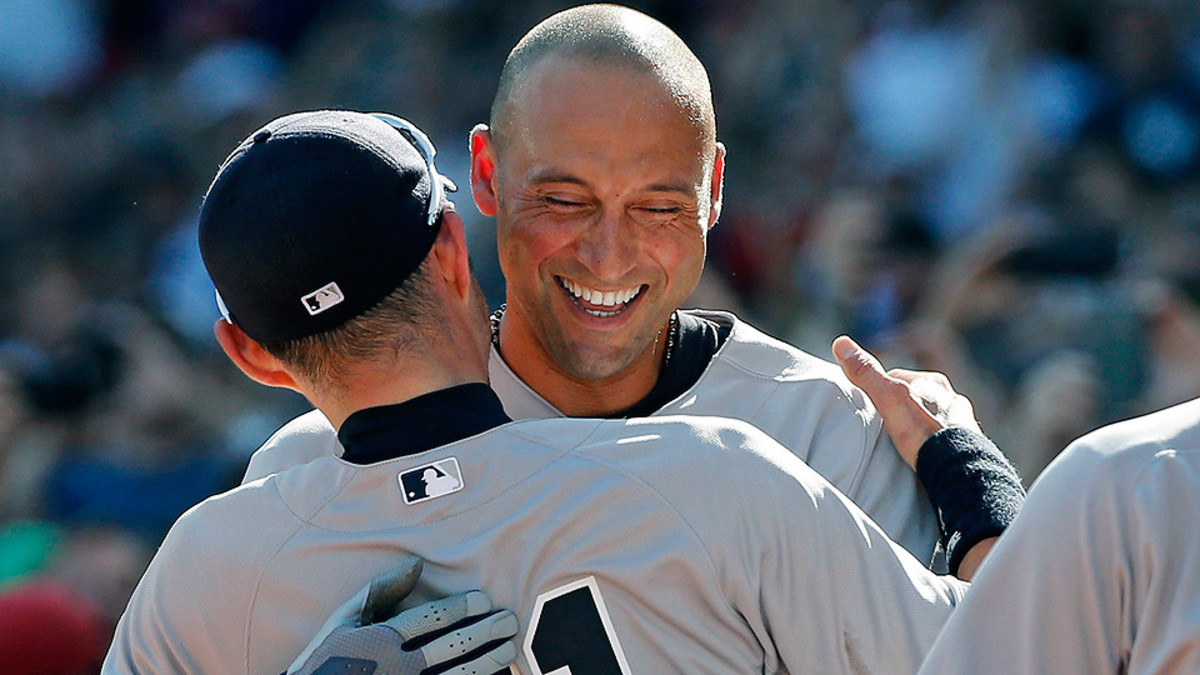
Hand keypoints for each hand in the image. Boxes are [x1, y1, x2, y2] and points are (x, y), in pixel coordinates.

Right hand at [288, 556, 518, 674]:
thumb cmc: (328, 657)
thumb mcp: (345, 621)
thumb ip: (380, 591)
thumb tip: (416, 564)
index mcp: (380, 640)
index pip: (430, 618)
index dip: (462, 607)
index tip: (484, 599)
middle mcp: (396, 667)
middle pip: (451, 646)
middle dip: (485, 631)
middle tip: (508, 620)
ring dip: (487, 661)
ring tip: (507, 649)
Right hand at [833, 335, 979, 468]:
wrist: (957, 468)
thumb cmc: (922, 432)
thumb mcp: (887, 397)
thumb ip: (866, 373)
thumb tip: (840, 342)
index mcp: (933, 382)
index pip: (897, 378)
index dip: (878, 390)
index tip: (868, 405)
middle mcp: (951, 397)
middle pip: (915, 398)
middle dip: (900, 408)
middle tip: (883, 426)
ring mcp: (961, 422)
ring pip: (930, 418)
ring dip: (918, 426)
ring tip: (903, 443)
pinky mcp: (966, 444)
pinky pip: (943, 439)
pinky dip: (932, 443)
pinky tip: (923, 454)